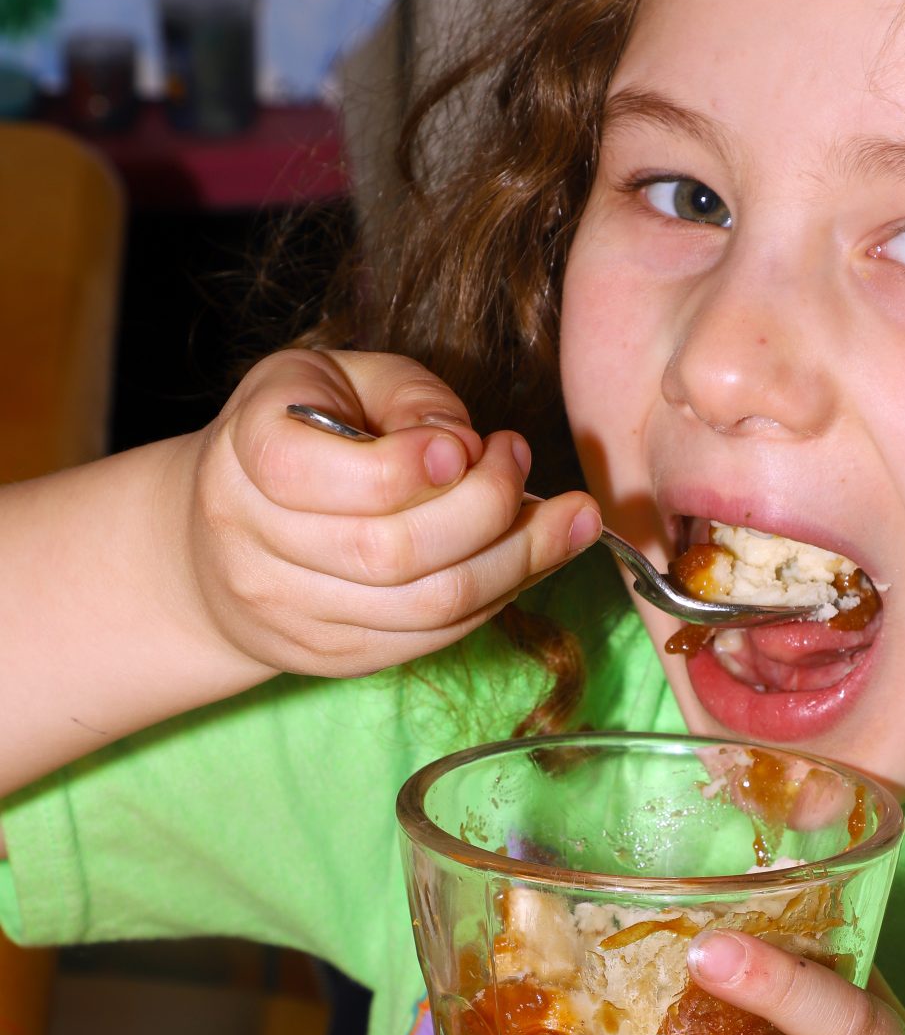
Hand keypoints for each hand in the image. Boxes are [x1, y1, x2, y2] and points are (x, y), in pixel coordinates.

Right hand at [186, 348, 600, 673]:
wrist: (209, 543)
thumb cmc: (296, 435)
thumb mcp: (339, 378)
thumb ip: (410, 398)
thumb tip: (472, 451)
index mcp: (249, 453)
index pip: (344, 479)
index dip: (420, 468)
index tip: (469, 442)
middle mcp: (253, 542)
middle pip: (396, 553)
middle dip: (489, 510)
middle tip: (521, 462)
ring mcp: (290, 612)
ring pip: (428, 608)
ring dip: (517, 562)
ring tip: (564, 517)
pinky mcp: (330, 657)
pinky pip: (433, 639)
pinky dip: (496, 598)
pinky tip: (528, 558)